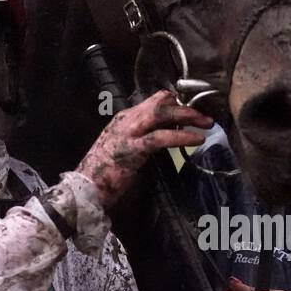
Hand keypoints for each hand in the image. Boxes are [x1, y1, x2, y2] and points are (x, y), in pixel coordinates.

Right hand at [76, 91, 212, 208]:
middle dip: (185, 108)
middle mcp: (126, 120)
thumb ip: (140, 140)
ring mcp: (127, 133)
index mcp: (124, 119)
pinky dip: (181, 136)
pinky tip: (196, 140)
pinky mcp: (132, 149)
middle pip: (160, 103)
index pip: (153, 101)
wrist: (84, 188)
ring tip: (206, 124)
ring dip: (187, 117)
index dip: (175, 104)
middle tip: (205, 117)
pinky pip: (161, 137)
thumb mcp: (123, 149)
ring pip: (162, 114)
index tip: (191, 113)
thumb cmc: (103, 174)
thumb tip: (164, 137)